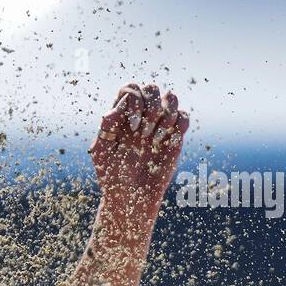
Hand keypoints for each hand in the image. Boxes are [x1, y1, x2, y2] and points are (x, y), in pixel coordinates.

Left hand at [89, 83, 188, 211]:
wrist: (130, 198)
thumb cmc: (112, 177)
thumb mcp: (101, 153)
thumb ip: (106, 128)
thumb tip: (120, 105)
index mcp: (122, 116)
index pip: (131, 89)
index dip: (134, 101)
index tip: (132, 127)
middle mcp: (141, 116)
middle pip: (152, 88)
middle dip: (150, 105)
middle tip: (143, 133)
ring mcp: (159, 125)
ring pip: (171, 97)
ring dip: (166, 113)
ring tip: (154, 138)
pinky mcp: (174, 137)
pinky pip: (184, 117)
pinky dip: (179, 123)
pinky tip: (165, 140)